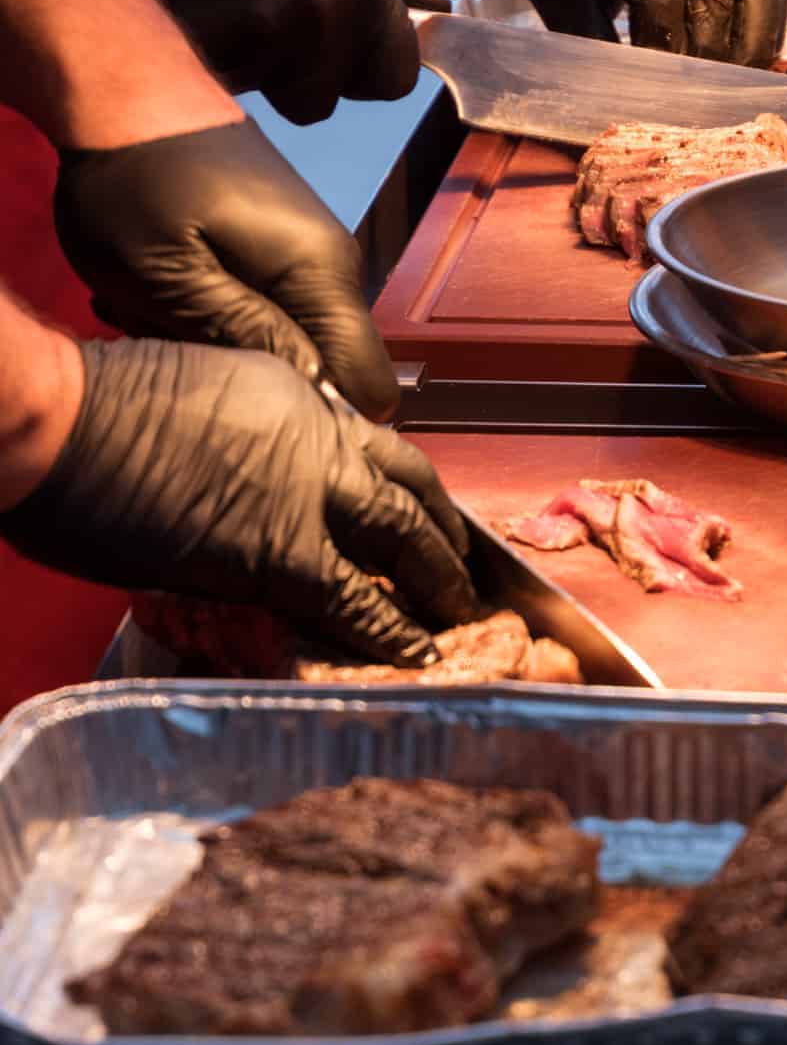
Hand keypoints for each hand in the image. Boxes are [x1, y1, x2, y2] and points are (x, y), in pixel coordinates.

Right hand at [0, 338, 476, 658]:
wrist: (67, 422)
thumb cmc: (98, 407)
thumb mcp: (199, 391)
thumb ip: (244, 431)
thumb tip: (249, 473)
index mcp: (292, 391)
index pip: (368, 438)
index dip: (399, 477)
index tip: (416, 502)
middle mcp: (317, 433)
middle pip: (406, 480)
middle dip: (440, 525)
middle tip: (460, 558)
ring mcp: (309, 490)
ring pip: (403, 533)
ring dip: (437, 575)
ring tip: (459, 610)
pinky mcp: (284, 552)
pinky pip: (358, 598)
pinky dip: (393, 629)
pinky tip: (417, 652)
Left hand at [54, 118, 399, 420]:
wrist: (126, 88)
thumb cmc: (137, 178)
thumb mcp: (168, 272)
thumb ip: (244, 335)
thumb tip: (310, 394)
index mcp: (319, 274)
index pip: (368, 383)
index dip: (327, 425)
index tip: (256, 427)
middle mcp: (331, 265)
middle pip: (320, 367)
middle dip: (252, 378)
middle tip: (171, 342)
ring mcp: (306, 251)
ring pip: (280, 337)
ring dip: (217, 341)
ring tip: (151, 309)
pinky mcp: (278, 243)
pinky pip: (258, 306)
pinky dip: (206, 310)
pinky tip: (158, 289)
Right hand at [94, 0, 447, 124]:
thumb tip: (434, 8)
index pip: (395, 80)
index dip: (364, 72)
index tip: (340, 56)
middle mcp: (327, 15)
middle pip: (324, 99)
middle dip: (300, 76)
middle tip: (267, 22)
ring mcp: (268, 33)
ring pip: (269, 94)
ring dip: (252, 67)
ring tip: (230, 6)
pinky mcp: (210, 45)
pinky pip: (222, 84)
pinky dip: (211, 60)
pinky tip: (200, 11)